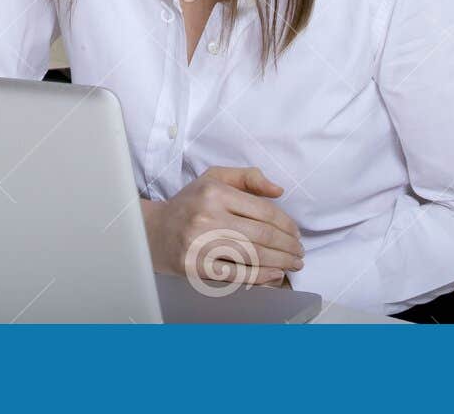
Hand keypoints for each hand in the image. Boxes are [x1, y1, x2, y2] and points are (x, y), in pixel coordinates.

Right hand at [140, 166, 303, 287]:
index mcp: (215, 192)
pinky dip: (260, 276)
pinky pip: (237, 275)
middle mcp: (207, 217)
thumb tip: (279, 191)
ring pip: (253, 255)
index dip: (286, 224)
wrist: (154, 231)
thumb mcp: (214, 178)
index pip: (263, 210)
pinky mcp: (197, 267)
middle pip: (261, 235)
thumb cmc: (190, 203)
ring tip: (293, 263)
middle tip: (299, 251)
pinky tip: (275, 274)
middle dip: (288, 246)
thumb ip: (248, 177)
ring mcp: (201, 244)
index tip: (296, 233)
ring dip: (280, 262)